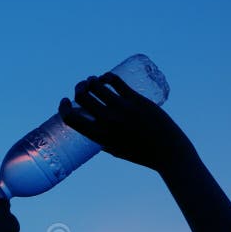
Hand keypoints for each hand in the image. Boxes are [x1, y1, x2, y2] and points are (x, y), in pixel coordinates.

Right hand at [58, 72, 193, 172]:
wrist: (167, 151)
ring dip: (90, 81)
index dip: (63, 107)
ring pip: (97, 86)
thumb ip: (104, 140)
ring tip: (92, 81)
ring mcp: (122, 108)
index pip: (70, 118)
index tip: (64, 102)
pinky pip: (116, 82)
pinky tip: (105, 78)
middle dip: (78, 89)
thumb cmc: (141, 154)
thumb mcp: (116, 151)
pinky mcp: (136, 99)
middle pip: (82, 97)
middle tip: (81, 89)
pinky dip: (106, 77)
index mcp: (100, 136)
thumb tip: (95, 130)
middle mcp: (108, 121)